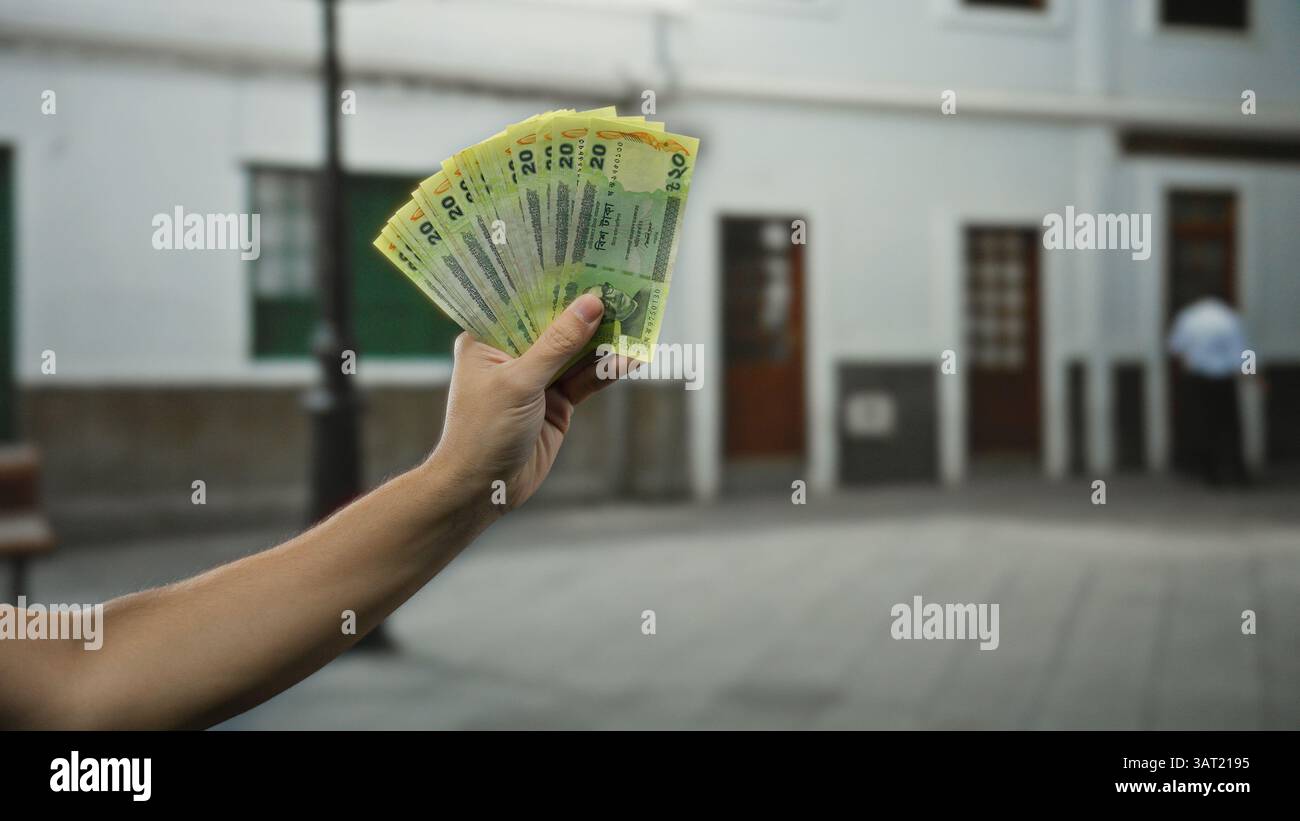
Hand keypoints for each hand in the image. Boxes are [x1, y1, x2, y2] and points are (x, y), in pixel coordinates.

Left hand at [428, 293, 632, 514]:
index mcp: (487, 339)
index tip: (582, 260)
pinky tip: (630, 359)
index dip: (551, 281)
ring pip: (575, 351)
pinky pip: (585, 380)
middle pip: (554, 323)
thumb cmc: (484, 431)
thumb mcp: (520, 382)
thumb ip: (558, 344)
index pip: (520, 301)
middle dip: (584, 308)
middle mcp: (511, 353)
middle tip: (619, 283)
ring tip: (635, 317)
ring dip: (602, 339)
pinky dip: (606, 371)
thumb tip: (591, 304)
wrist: (482, 490)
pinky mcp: (556, 403)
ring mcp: (536, 378)